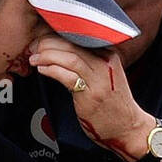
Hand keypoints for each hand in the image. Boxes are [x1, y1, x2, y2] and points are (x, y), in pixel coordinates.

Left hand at [28, 38, 152, 161]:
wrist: (128, 126)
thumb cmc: (112, 101)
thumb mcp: (103, 74)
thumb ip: (86, 61)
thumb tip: (57, 51)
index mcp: (107, 54)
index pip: (78, 36)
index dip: (55, 36)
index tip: (40, 40)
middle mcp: (105, 63)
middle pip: (72, 44)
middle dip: (47, 44)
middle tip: (33, 48)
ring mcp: (100, 79)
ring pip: (70, 57)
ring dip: (47, 56)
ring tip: (34, 59)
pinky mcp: (92, 94)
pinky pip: (68, 77)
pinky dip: (52, 70)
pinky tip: (42, 70)